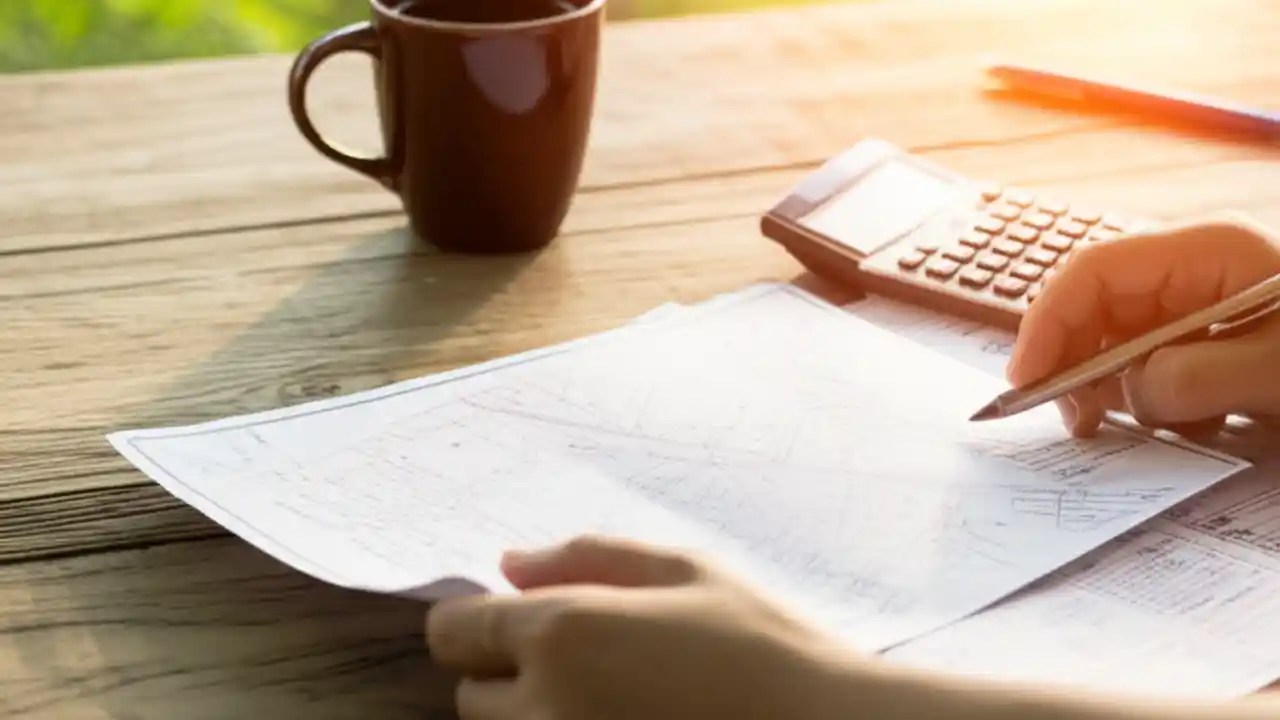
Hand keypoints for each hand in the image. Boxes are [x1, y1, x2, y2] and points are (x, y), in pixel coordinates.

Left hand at [426, 535, 858, 719]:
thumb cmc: (764, 644)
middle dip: (511, 677)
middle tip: (590, 667)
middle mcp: (543, 709)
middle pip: (471, 696)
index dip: (483, 623)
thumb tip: (508, 564)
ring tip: (614, 701)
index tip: (525, 624)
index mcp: (561, 634)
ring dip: (535, 718)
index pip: (454, 632)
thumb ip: (586, 556)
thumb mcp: (685, 570)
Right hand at [1008, 215, 1279, 437]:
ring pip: (1117, 341)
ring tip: (1147, 425)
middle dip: (1074, 364)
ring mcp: (1199, 302)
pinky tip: (1188, 422)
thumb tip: (1128, 392)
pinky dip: (1152, 399)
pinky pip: (1150, 363)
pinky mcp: (1208, 336)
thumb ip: (1196, 380)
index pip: (1094, 271)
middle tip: (1077, 420)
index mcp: (1208, 250)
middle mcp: (1194, 269)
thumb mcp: (1276, 371)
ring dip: (1116, 389)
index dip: (1048, 322)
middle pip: (1096, 306)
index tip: (1026, 379)